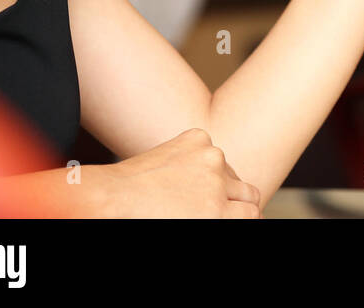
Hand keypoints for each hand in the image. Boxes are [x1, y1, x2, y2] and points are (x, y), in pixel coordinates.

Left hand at [91, 128, 261, 217]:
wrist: (111, 197)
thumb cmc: (142, 219)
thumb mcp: (190, 225)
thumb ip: (218, 219)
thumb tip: (242, 215)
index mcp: (216, 212)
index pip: (252, 213)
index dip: (247, 215)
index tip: (241, 215)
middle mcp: (217, 182)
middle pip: (250, 192)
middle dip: (240, 201)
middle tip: (225, 206)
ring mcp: (209, 156)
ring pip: (229, 170)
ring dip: (219, 180)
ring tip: (193, 189)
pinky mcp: (196, 137)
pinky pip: (209, 149)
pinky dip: (201, 159)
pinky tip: (182, 170)